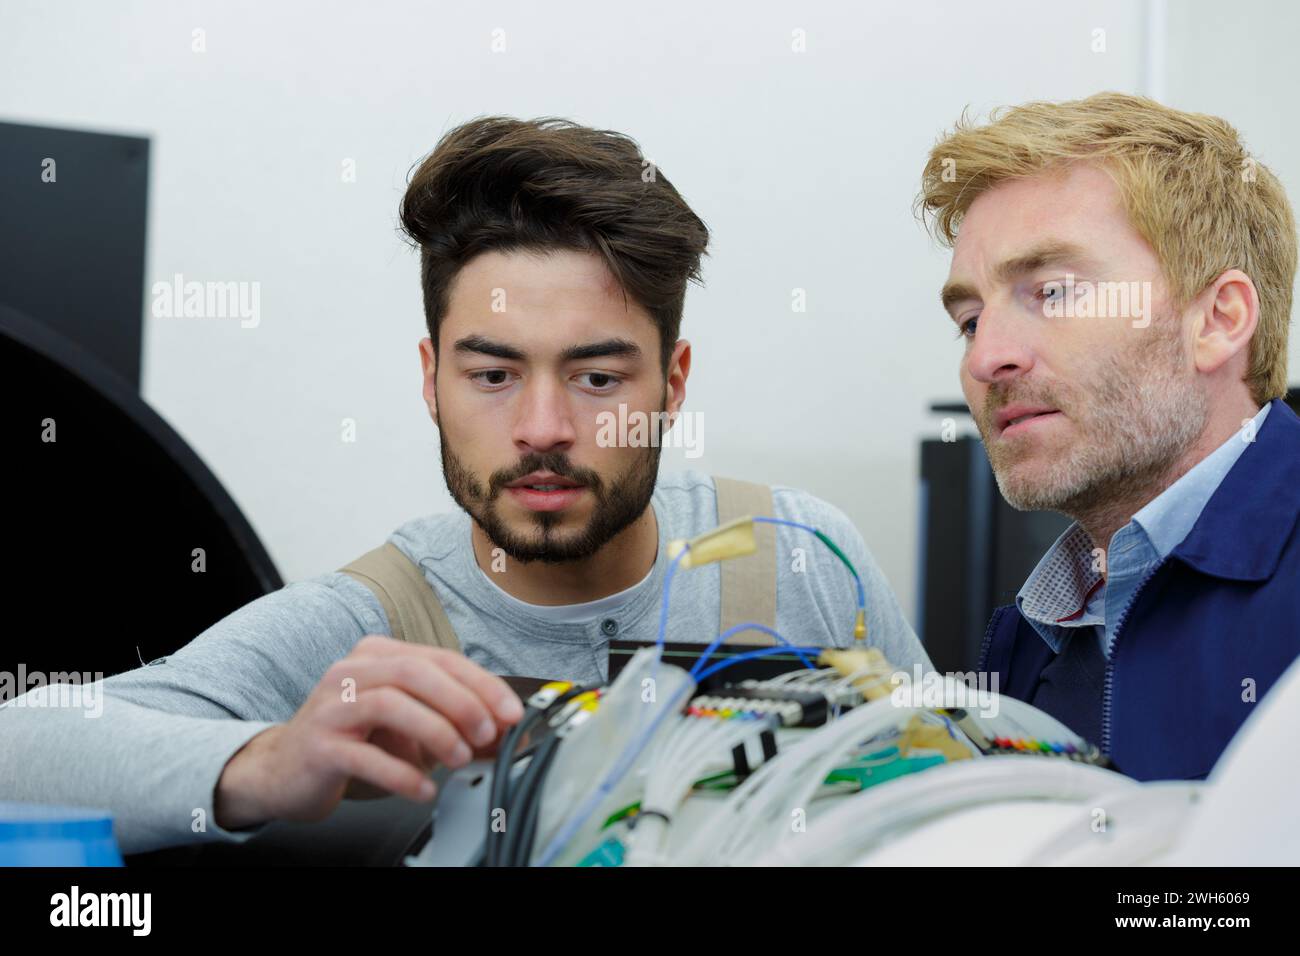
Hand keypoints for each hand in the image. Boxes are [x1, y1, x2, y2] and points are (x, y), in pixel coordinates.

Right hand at [214, 635, 523, 828]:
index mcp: (378, 655)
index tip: (510, 712)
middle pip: (416, 673)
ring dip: (436, 731)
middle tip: (487, 733)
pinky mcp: (318, 744)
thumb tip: (502, 732)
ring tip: (459, 758)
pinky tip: (423, 789)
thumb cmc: (352, 740)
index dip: (481, 684)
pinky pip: (365, 756)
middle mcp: (352, 672)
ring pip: (390, 704)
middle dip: (462, 702)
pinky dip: (402, 773)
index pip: (440, 659)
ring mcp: (331, 706)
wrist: (284, 770)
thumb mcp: (406, 723)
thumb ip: (451, 720)